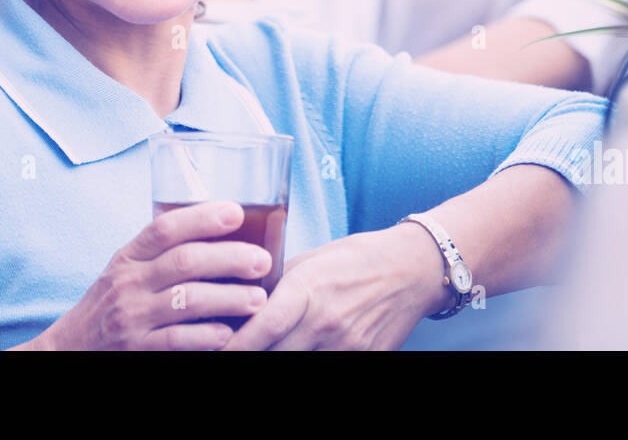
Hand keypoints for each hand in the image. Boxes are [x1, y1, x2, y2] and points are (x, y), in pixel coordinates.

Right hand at [23, 200, 271, 349]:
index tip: (237, 212)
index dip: (202, 217)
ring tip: (258, 298)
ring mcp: (131, 317)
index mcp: (129, 257)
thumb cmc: (112, 304)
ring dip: (228, 298)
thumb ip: (161, 253)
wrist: (68, 350)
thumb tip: (220, 228)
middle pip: (185, 262)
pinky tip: (228, 333)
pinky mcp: (136, 350)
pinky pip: (176, 340)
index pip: (165, 228)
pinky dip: (206, 336)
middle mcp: (129, 283)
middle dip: (229, 258)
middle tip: (262, 261)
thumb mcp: (127, 270)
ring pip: (187, 301)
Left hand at [221, 224, 446, 350]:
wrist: (415, 269)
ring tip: (268, 348)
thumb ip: (279, 283)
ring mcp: (347, 346)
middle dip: (252, 355)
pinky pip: (328, 368)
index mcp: (309, 289)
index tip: (212, 350)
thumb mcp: (313, 259)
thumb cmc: (360, 257)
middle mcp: (326, 322)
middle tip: (231, 351)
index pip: (262, 327)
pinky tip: (304, 350)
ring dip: (281, 358)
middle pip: (275, 355)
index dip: (234, 346)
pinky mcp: (365, 359)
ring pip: (298, 365)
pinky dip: (310, 361)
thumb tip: (244, 299)